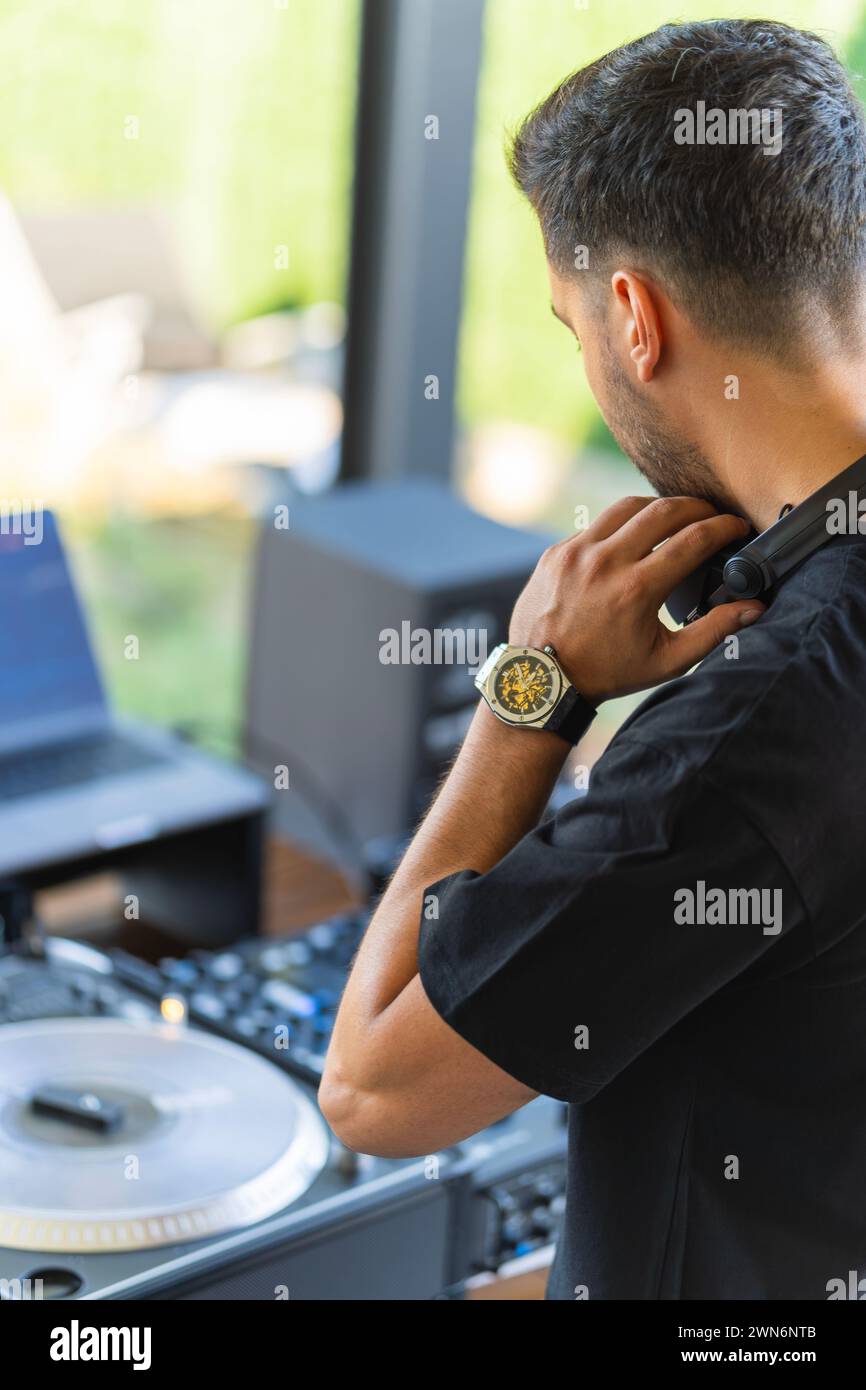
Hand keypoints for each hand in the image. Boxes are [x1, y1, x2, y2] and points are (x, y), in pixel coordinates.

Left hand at [509, 495, 764, 704]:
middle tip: (712, 515)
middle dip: (697, 507)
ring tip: (678, 517)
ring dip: (658, 507)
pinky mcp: (556, 552)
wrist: (542, 679)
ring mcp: (575, 553)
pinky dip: (621, 525)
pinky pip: (596, 524)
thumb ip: (713, 631)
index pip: (693, 539)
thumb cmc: (607, 673)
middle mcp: (604, 563)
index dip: (724, 527)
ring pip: (627, 507)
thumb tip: (754, 608)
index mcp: (636, 589)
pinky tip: (634, 536)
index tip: (737, 526)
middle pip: (664, 510)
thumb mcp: (667, 661)